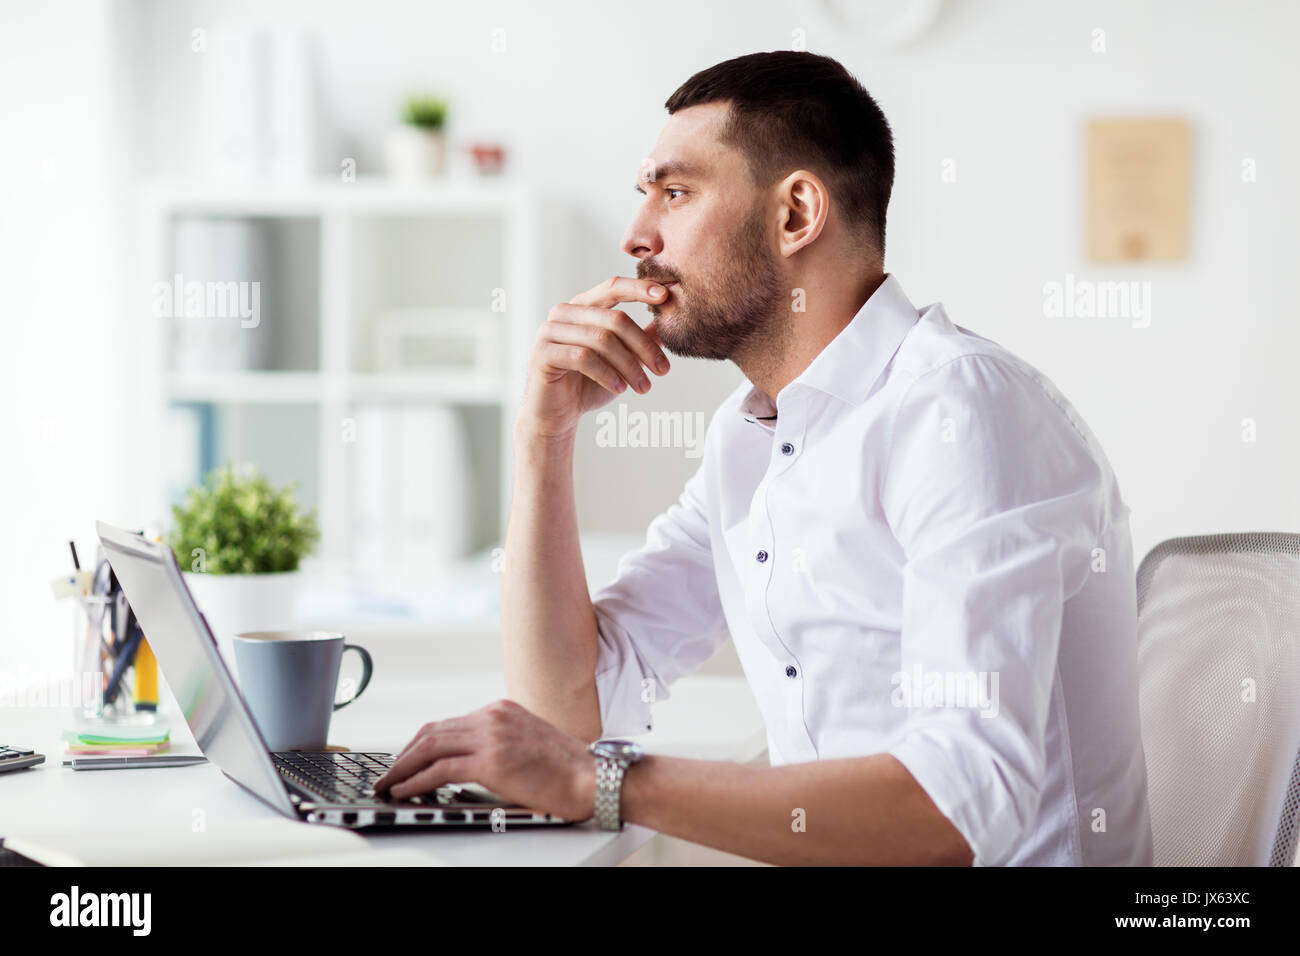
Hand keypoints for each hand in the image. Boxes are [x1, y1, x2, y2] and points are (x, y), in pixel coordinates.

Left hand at [370, 699, 596, 821]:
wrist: (593, 777)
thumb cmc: (569, 770)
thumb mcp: (529, 744)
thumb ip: (500, 744)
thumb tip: (468, 765)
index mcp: (502, 710)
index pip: (448, 723)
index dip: (420, 744)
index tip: (406, 759)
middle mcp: (493, 716)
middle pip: (433, 731)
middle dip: (404, 754)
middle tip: (388, 773)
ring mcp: (492, 736)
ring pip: (430, 747)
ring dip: (403, 768)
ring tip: (388, 784)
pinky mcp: (491, 761)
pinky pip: (440, 769)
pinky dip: (416, 780)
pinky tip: (405, 791)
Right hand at [518, 276, 672, 441]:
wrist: (557, 416)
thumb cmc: (589, 385)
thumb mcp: (622, 361)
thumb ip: (641, 339)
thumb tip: (671, 319)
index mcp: (582, 307)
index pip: (613, 288)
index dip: (639, 288)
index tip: (666, 295)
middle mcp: (564, 313)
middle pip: (614, 319)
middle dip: (644, 346)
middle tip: (663, 370)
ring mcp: (549, 331)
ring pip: (602, 339)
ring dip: (629, 366)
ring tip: (644, 387)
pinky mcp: (542, 353)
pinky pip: (583, 357)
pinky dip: (607, 374)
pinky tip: (620, 389)